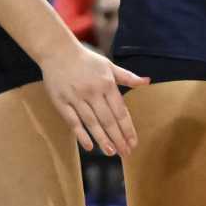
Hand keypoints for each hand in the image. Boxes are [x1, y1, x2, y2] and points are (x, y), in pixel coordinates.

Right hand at [38, 40, 146, 155]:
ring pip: (92, 123)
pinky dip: (81, 134)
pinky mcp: (61, 103)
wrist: (58, 52)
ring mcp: (77, 98)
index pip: (120, 111)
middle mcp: (94, 93)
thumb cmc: (87, 60)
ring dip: (102, 139)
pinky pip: (73, 121)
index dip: (127, 128)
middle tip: (125, 153)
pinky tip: (89, 147)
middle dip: (118, 138)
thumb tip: (147, 81)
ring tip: (111, 152)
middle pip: (108, 120)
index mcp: (108, 85)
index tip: (134, 142)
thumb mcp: (109, 66)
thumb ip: (127, 77)